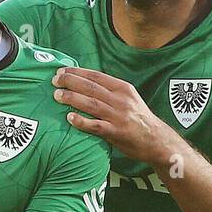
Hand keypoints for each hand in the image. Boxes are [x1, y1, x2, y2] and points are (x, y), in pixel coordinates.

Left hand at [52, 66, 177, 165]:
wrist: (156, 140)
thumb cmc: (139, 119)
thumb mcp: (129, 99)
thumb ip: (110, 91)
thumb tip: (85, 84)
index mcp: (123, 88)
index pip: (96, 76)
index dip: (77, 72)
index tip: (62, 71)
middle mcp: (120, 100)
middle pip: (91, 87)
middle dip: (71, 82)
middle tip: (55, 81)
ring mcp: (118, 116)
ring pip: (91, 103)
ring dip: (72, 98)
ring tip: (57, 95)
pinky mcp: (116, 132)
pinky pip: (96, 126)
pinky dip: (82, 121)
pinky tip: (70, 118)